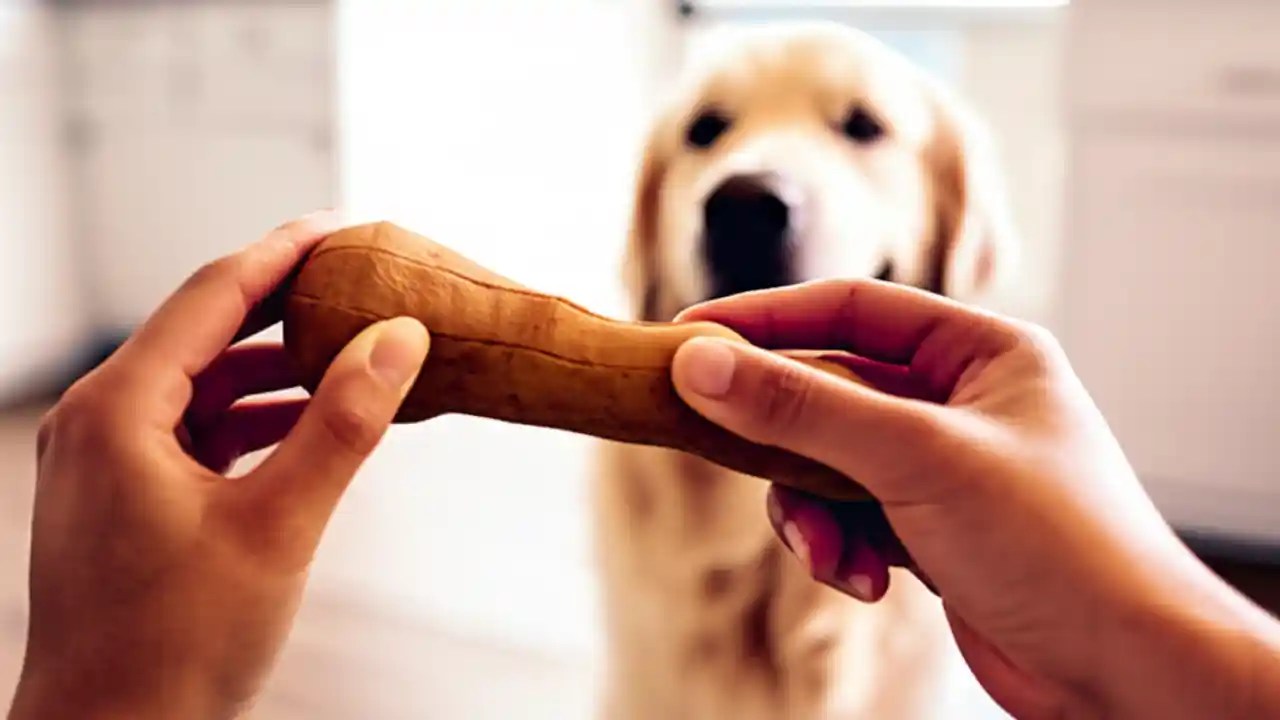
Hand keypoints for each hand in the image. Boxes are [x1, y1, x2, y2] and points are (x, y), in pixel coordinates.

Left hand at [9, 212, 429, 719]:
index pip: (212, 294)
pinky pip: (195, 432)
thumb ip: (343, 424)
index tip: (343, 225)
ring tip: (351, 355)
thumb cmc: (176, 646)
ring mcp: (104, 462)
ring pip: (202, 385)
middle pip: (203, 331)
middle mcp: (99, 421)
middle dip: (284, 306)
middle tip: (359, 282)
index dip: (283, 252)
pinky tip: (309, 428)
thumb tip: (399, 337)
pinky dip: (254, 421)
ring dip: (274, 369)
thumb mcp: (279, 526)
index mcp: (118, 410)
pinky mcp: (122, 498)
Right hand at [669, 279, 1279, 719]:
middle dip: (784, 435)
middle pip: (832, 391)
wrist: (1124, 672)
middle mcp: (962, 403)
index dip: (768, 319)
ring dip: (811, 511)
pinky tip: (864, 581)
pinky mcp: (931, 532)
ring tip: (829, 553)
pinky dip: (840, 549)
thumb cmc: (1057, 545)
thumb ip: (804, 407)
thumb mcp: (917, 458)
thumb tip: (701, 364)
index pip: (852, 309)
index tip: (692, 335)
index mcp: (983, 353)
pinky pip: (849, 518)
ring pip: (829, 464)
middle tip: (716, 441)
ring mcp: (944, 470)